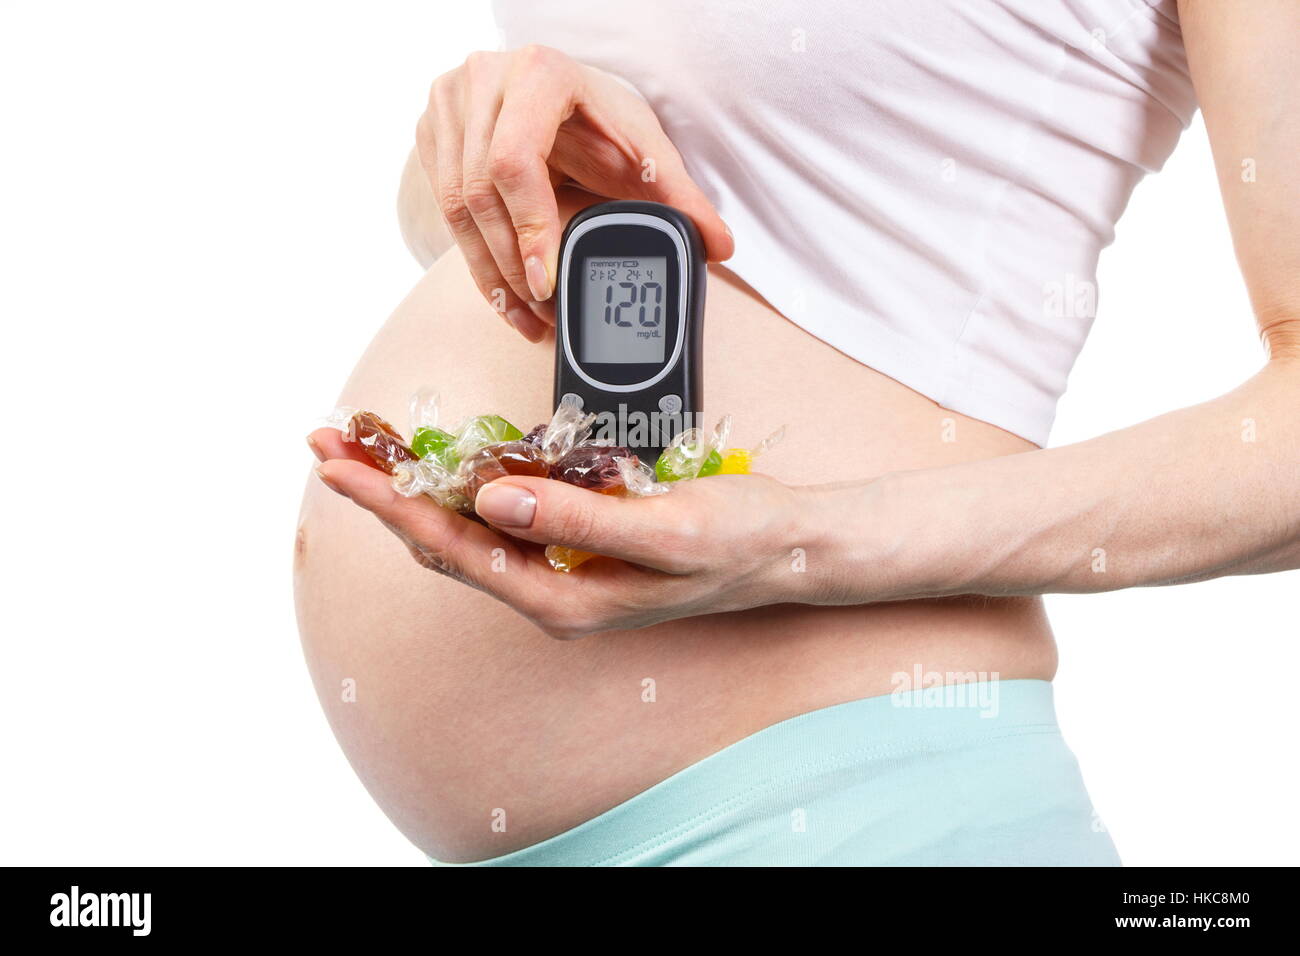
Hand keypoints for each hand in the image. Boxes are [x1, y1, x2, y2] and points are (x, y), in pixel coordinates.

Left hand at [308, 427, 810, 638]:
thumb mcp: (663, 531)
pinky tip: (450, 460)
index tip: (337, 466)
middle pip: (443, 540)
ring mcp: (561, 570)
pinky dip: (464, 485)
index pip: (452, 548)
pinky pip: (503, 517)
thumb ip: (575, 521)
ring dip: (415, 487)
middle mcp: (550, 591)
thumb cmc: (735, 541)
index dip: (389, 504)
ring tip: (368, 447)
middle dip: (383, 492)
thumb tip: (490, 501)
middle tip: (329, 443)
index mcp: (561, 598)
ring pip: (467, 529)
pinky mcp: (575, 544)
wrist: (785, 546)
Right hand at [416, 45, 732, 341]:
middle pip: (480, 190)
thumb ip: (679, 198)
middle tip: (545, 310)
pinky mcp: (434, 135)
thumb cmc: (598, 116)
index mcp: (539, 74)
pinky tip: (505, 297)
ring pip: (456, 208)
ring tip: (529, 316)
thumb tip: (719, 245)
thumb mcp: (642, 150)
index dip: (529, 226)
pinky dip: (477, 262)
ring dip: (493, 273)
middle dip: (513, 264)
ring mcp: (451, 107)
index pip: (515, 159)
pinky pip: (444, 211)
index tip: (546, 280)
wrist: (558, 92)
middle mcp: (484, 81)